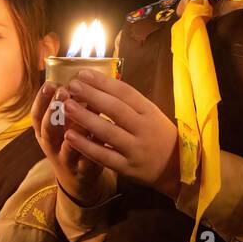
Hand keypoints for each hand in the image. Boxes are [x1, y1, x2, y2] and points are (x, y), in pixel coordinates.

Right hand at [31, 81, 103, 204]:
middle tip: (62, 94)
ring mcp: (65, 160)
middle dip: (54, 111)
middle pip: (47, 128)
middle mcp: (51, 145)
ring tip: (81, 115)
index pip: (37, 114)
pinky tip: (102, 136)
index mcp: (44, 131)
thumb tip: (78, 75)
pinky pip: (87, 160)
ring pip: (66, 146)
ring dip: (74, 129)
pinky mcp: (82, 171)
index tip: (50, 83)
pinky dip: (94, 148)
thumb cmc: (71, 143)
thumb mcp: (63, 125)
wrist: (77, 179)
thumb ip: (68, 105)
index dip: (42, 100)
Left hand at [57, 70, 180, 197]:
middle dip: (92, 96)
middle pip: (116, 109)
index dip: (103, 82)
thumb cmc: (158, 135)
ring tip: (67, 106)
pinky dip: (86, 146)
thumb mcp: (151, 115)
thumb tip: (99, 84)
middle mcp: (144, 128)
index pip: (125, 92)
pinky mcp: (127, 167)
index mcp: (149, 111)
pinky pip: (104, 156)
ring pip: (108, 132)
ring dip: (86, 118)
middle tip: (72, 86)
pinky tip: (70, 136)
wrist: (175, 168)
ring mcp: (135, 149)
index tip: (83, 74)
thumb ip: (129, 103)